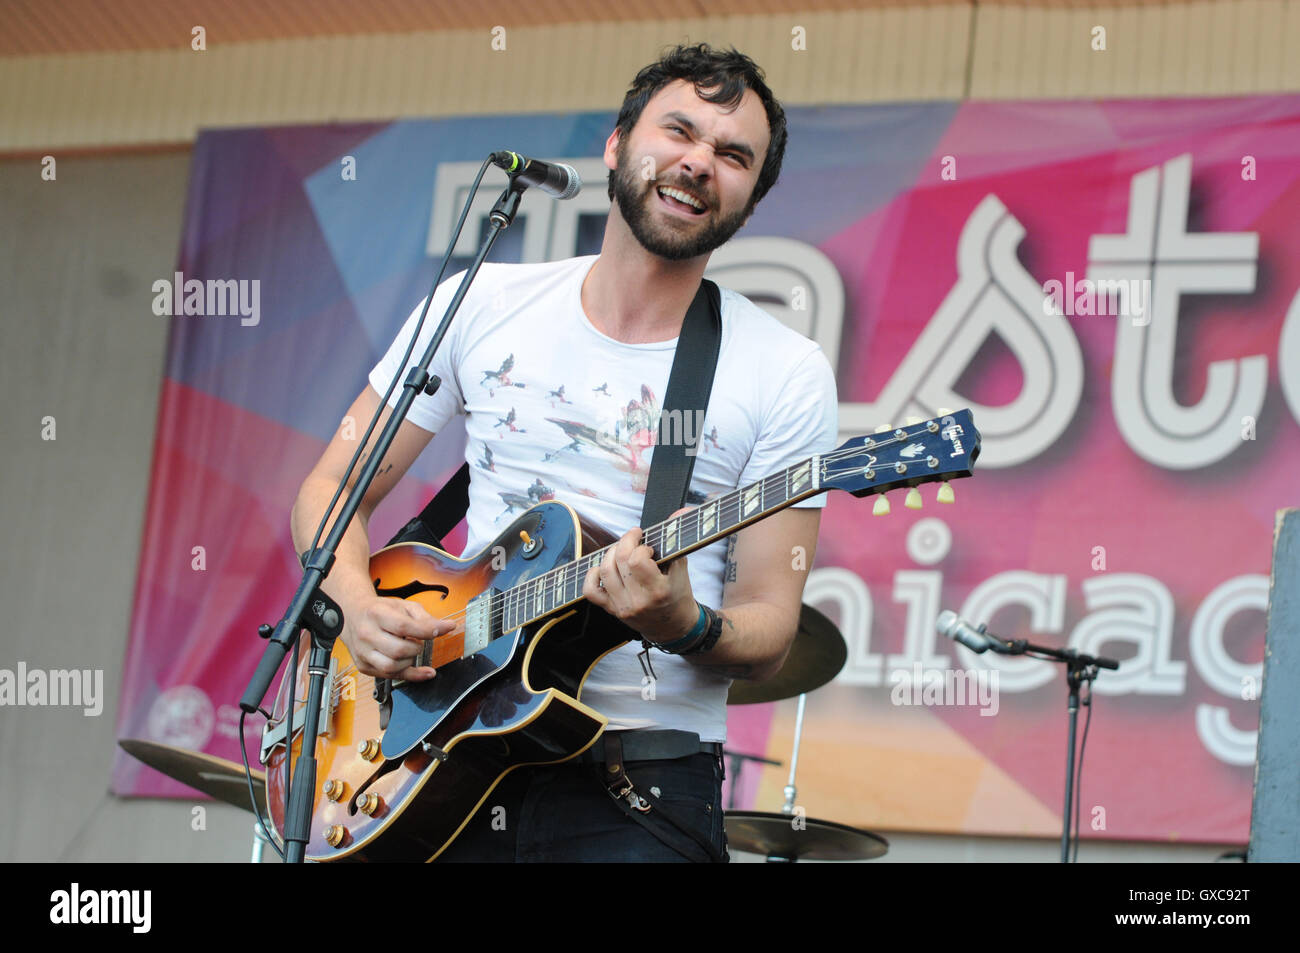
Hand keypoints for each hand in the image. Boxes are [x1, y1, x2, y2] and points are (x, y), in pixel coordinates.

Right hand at [341, 595, 453, 681]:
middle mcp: (366, 634)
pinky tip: (423, 671)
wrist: (353, 616)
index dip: (426, 630)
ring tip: (411, 649)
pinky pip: (390, 677)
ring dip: (411, 661)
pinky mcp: (364, 666)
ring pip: (392, 667)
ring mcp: (363, 652)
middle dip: (417, 647)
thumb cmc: (380, 611)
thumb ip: (424, 617)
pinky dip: (411, 675)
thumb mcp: (403, 606)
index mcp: (376, 614)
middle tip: (419, 641)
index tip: (444, 628)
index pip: (403, 626)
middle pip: (399, 650)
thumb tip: (445, 627)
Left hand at [582, 520, 698, 644]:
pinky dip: (592, 575)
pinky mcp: (612, 610)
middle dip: (625, 542)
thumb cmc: (679, 594)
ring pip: (604, 572)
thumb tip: (681, 510)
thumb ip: (676, 538)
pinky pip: (591, 591)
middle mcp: (638, 601)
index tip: (648, 545)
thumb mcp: (681, 567)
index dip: (640, 546)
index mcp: (658, 591)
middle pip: (619, 562)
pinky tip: (602, 567)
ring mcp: (622, 607)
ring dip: (611, 554)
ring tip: (622, 550)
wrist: (674, 627)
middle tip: (634, 538)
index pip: (637, 560)